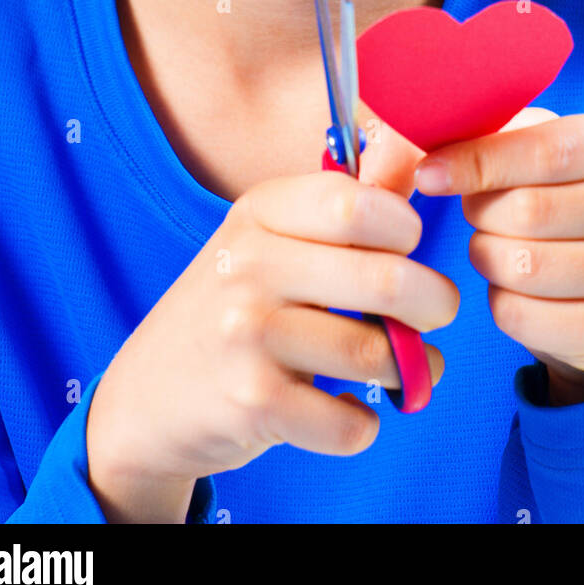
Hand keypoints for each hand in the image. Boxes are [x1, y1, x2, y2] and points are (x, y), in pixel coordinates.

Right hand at [86, 170, 458, 519]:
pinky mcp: (251, 404)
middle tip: (437, 312)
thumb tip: (416, 159)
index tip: (411, 246)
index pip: (355, 203)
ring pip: (374, 353)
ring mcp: (246, 336)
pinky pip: (349, 424)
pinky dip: (365, 425)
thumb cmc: (233, 308)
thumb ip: (343, 206)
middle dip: (435, 302)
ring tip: (407, 365)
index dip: (405, 227)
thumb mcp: (270, 239)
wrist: (146, 396)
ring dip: (410, 367)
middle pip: (385, 278)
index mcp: (259, 213)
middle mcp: (248, 266)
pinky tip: (349, 411)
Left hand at [413, 106, 583, 403]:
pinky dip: (500, 300)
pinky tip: (515, 287)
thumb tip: (440, 152)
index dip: (480, 160)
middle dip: (482, 210)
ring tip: (495, 244)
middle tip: (476, 210)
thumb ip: (509, 134)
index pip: (552, 147)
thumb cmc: (579, 195)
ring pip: (522, 265)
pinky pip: (522, 316)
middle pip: (532, 209)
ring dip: (487, 254)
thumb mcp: (560, 148)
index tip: (428, 173)